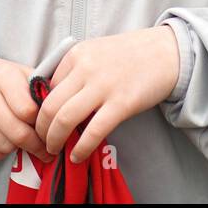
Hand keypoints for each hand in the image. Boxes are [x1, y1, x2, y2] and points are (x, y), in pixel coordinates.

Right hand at [0, 57, 49, 160]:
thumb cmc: (0, 79)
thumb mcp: (22, 75)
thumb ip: (41, 91)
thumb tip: (60, 115)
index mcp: (4, 77)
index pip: (28, 111)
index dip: (43, 124)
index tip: (50, 130)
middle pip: (17, 134)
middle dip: (36, 145)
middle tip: (45, 148)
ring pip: (3, 147)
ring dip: (17, 148)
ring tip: (21, 139)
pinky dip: (1, 152)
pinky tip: (4, 140)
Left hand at [35, 25, 180, 164]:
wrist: (167, 52)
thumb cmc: (131, 54)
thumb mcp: (96, 52)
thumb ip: (76, 71)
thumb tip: (57, 101)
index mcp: (76, 54)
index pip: (45, 88)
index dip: (40, 110)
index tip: (43, 123)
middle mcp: (85, 68)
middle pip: (49, 107)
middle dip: (41, 130)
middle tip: (43, 142)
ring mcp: (103, 86)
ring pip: (64, 120)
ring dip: (54, 141)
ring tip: (55, 150)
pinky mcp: (121, 103)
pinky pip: (93, 131)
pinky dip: (80, 148)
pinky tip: (77, 155)